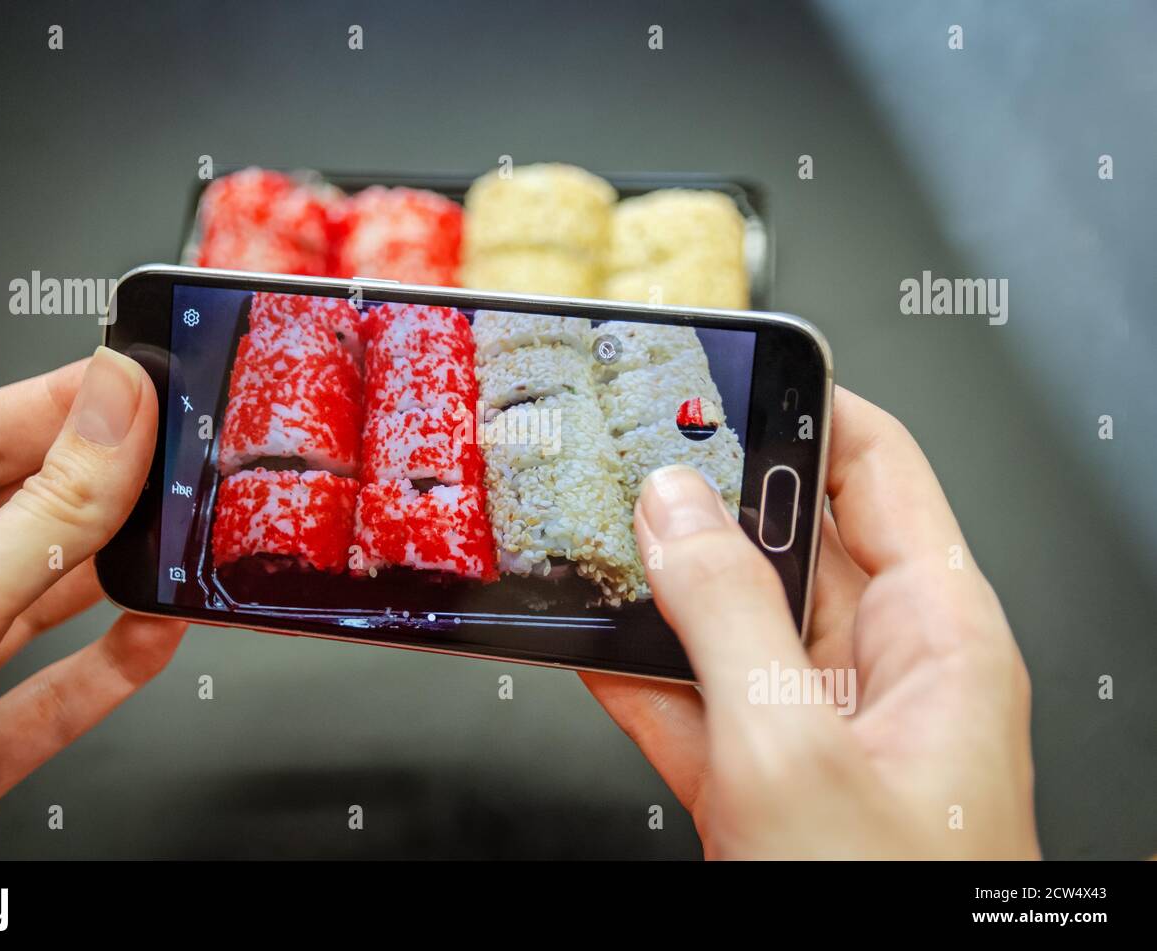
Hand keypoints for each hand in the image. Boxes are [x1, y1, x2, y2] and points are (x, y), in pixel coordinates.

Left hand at [0, 348, 184, 858]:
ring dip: (116, 579)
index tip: (135, 381)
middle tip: (174, 459)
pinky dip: (111, 669)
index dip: (56, 405)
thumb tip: (114, 412)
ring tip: (177, 539)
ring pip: (38, 608)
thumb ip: (41, 515)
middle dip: (98, 491)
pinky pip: (49, 700)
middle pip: (13, 521)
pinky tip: (156, 634)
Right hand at [582, 386, 1037, 858]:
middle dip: (707, 504)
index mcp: (938, 638)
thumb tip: (672, 508)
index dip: (806, 407)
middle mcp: (883, 672)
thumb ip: (728, 617)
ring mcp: (817, 727)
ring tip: (592, 551)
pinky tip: (589, 646)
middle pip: (789, 543)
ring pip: (730, 622)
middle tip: (627, 467)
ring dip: (658, 595)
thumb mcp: (795, 751)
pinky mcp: (761, 782)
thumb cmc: (883, 910)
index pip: (877, 471)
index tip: (726, 374)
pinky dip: (638, 674)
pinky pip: (693, 699)